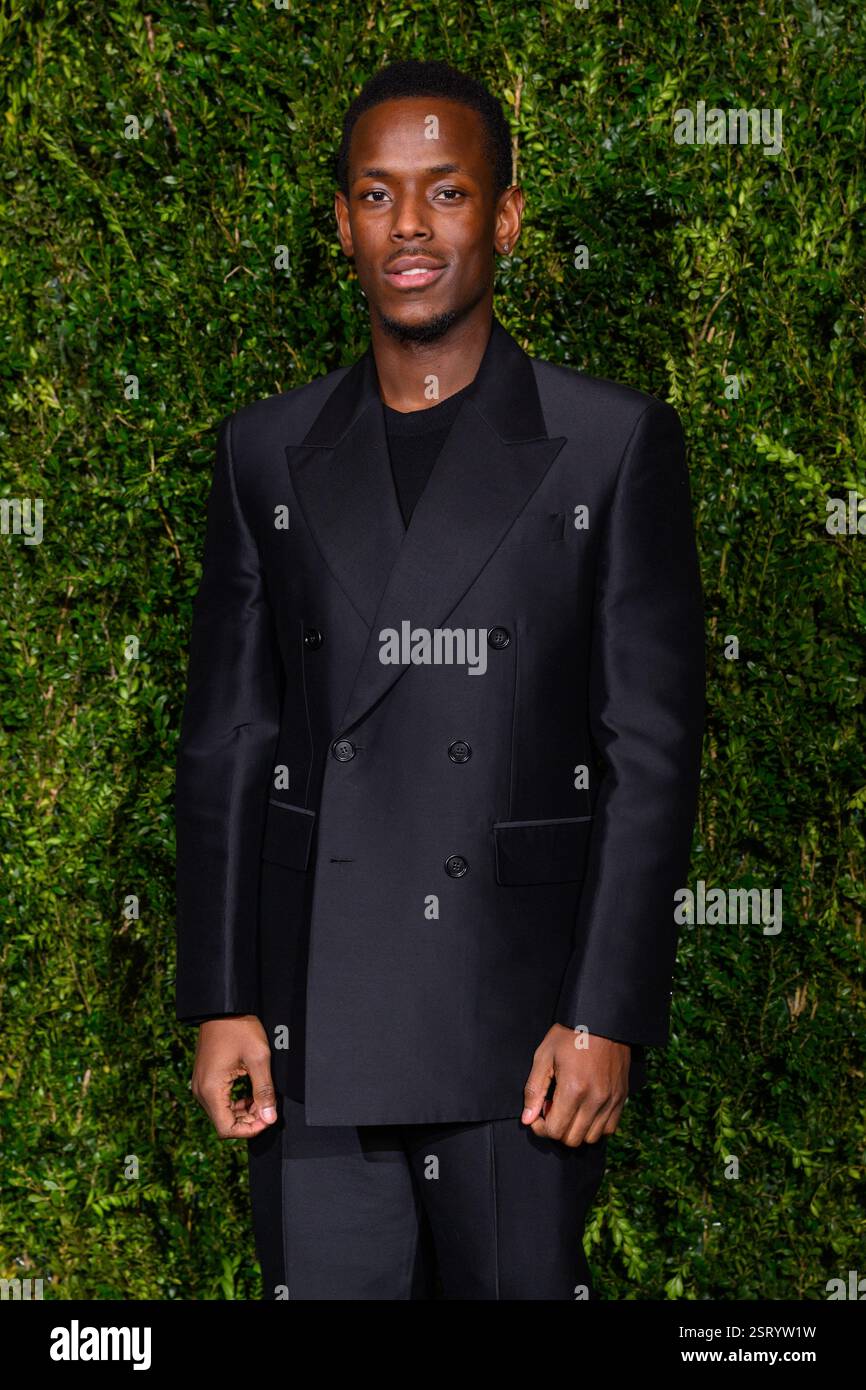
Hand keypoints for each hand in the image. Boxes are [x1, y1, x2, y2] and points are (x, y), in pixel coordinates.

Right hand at [190, 1016, 277, 1138]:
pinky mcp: (205, 1079)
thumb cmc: (239, 1028)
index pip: (226, 1129)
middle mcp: (201, 1091)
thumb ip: (264, 1091)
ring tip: (263, 1100)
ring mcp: (201, 1085)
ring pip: (222, 1113)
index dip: (249, 1130)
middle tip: (269, 1108)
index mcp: (210, 1090)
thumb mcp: (258, 1058)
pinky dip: (236, 1102)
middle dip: (249, 1121)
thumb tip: (269, 1118)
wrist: (222, 1008)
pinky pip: (219, 1100)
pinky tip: (251, 1093)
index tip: (268, 1119)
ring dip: (244, 1112)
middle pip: (224, 1123)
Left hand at [521, 1025, 629, 1146]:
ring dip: (576, 1129)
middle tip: (552, 1108)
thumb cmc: (570, 1035)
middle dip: (557, 1129)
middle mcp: (595, 1100)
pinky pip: (610, 1128)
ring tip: (569, 1108)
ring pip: (591, 1138)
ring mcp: (612, 1100)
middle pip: (572, 1139)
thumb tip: (527, 1119)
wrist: (602, 1020)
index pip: (555, 1131)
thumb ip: (534, 1090)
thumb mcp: (544, 1056)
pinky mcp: (622, 1098)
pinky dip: (595, 1126)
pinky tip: (585, 1109)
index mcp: (574, 1089)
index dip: (541, 1127)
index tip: (538, 1112)